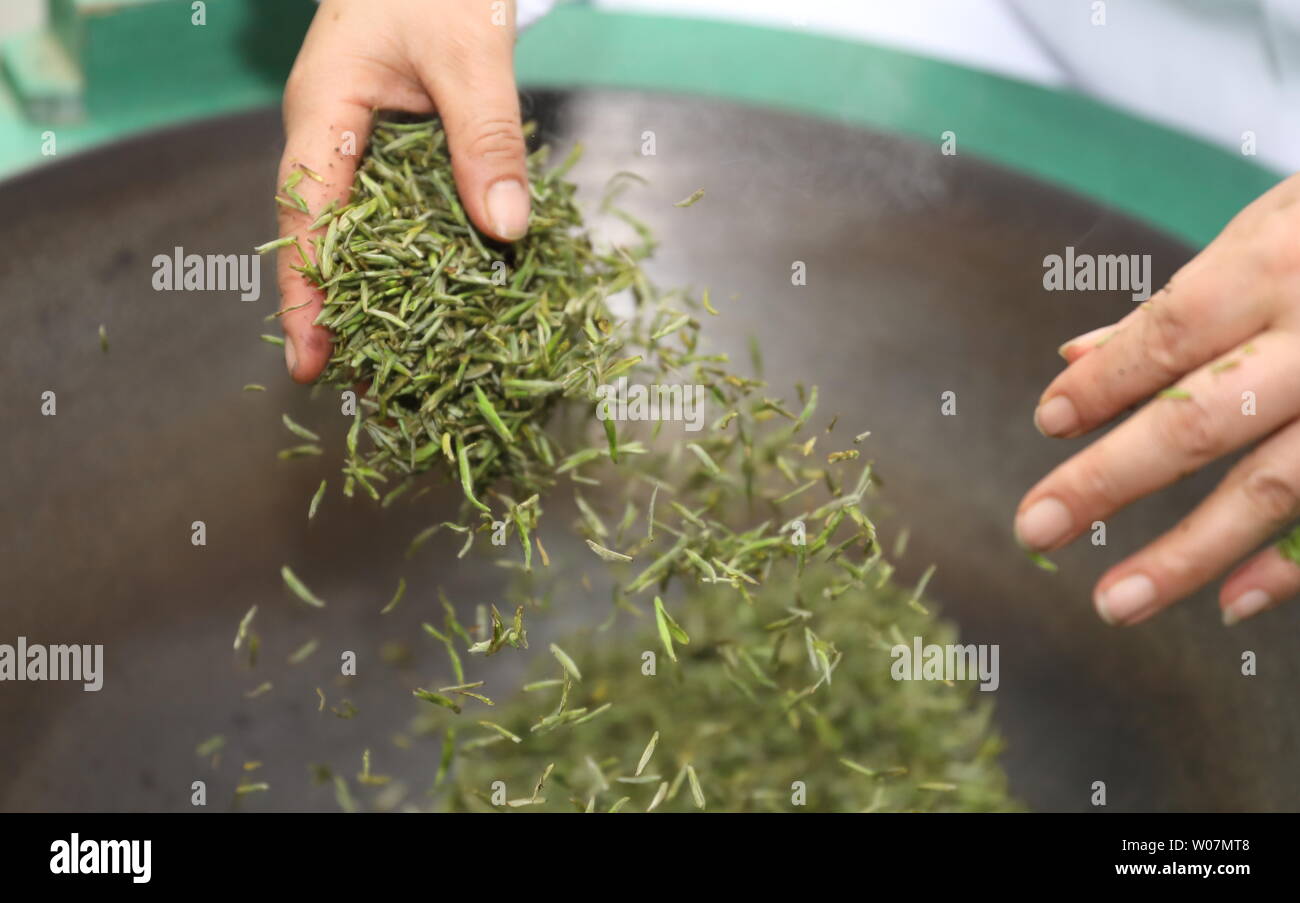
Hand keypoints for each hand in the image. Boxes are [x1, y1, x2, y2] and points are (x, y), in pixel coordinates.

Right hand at [275, 0, 529, 381]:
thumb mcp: (470, 53)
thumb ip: (486, 137)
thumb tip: (506, 231)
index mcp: (323, 109)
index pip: (306, 218)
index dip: (307, 295)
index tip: (312, 362)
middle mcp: (329, 132)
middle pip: (323, 238)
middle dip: (335, 311)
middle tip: (356, 386)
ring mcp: (358, 138)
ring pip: (361, 229)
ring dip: (375, 291)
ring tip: (393, 362)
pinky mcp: (392, 142)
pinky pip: (398, 208)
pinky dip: (415, 253)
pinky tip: (437, 296)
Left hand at [1015, 174, 1299, 626]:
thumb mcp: (1276, 227)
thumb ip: (1180, 303)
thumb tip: (1074, 357)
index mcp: (1279, 264)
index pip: (1169, 335)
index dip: (1104, 384)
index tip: (1048, 423)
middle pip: (1201, 419)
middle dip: (1108, 480)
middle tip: (1034, 527)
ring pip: (1273, 485)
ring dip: (1187, 553)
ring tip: (1115, 603)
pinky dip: (1289, 564)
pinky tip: (1230, 602)